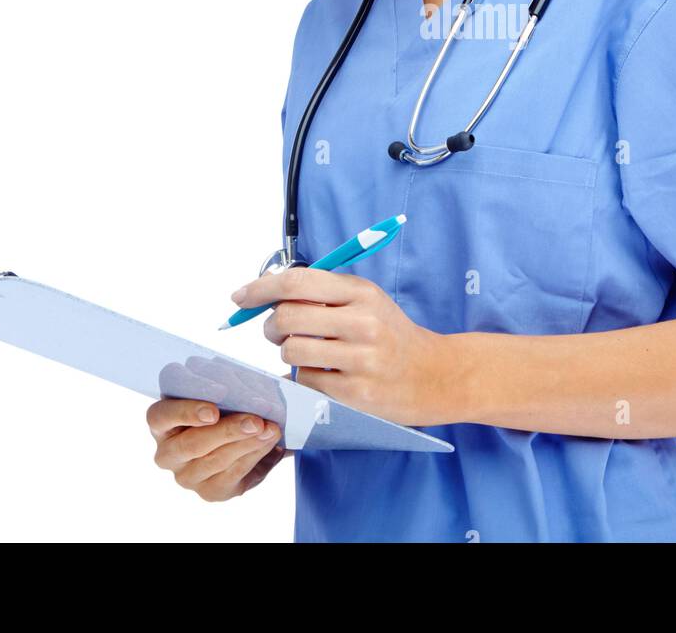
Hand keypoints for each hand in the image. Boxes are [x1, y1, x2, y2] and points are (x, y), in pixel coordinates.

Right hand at [146, 399, 286, 501]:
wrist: (240, 437)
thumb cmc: (222, 406)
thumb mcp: (215, 392)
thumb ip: (220, 387)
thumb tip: (244, 387)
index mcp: (161, 422)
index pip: (160, 416)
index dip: (185, 413)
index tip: (213, 411)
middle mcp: (167, 453)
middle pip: (192, 444)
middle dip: (227, 431)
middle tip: (256, 421)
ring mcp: (186, 476)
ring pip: (216, 461)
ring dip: (247, 444)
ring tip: (270, 429)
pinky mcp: (209, 492)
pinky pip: (232, 476)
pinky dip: (255, 456)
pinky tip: (270, 442)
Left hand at [230, 266, 452, 426]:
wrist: (435, 375)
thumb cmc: (392, 336)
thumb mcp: (368, 301)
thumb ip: (324, 293)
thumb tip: (267, 292)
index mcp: (361, 292)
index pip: (297, 282)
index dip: (261, 288)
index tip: (240, 297)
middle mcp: (362, 322)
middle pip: (287, 316)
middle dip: (272, 325)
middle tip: (279, 331)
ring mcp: (360, 360)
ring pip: (291, 350)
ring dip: (287, 353)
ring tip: (306, 354)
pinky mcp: (355, 394)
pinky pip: (304, 381)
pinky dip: (303, 378)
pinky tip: (321, 375)